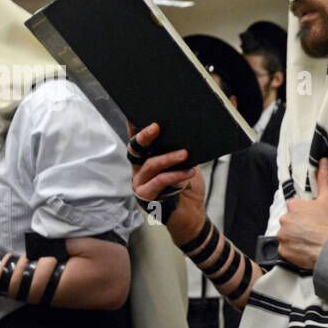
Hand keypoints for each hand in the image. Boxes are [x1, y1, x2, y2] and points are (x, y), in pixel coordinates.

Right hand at [128, 122, 206, 245]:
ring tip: (185, 154)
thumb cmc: (188, 189)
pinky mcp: (146, 196)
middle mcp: (139, 169)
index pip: (139, 140)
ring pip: (151, 165)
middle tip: (157, 126)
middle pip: (136, 148)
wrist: (192, 216)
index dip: (134, 126)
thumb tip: (189, 131)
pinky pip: (160, 181)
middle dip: (145, 135)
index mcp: (147, 159)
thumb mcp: (187, 164)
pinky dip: (175, 175)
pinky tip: (188, 172)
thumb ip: (182, 150)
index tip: (135, 111)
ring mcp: (140, 183)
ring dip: (169, 158)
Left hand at [277, 159, 327, 269]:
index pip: (296, 208)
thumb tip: (323, 161)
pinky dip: (294, 251)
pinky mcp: (284, 251)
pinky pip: (286, 250)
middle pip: (291, 222)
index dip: (307, 215)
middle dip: (300, 226)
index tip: (316, 220)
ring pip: (288, 236)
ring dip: (296, 238)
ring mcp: (283, 236)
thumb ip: (323, 179)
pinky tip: (306, 250)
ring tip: (312, 242)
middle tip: (315, 232)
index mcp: (294, 205)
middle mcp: (285, 219)